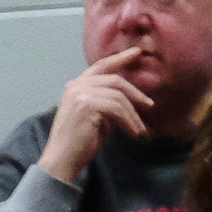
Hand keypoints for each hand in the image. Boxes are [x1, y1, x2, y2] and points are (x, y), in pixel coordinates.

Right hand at [39, 47, 154, 185]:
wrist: (62, 159)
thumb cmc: (79, 141)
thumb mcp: (95, 115)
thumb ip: (108, 101)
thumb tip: (132, 97)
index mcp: (75, 86)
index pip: (101, 66)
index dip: (120, 58)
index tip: (138, 52)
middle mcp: (75, 86)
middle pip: (115, 80)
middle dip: (135, 92)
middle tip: (149, 104)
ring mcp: (79, 94)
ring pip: (118, 96)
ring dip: (133, 114)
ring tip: (139, 129)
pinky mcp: (86, 105)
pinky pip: (117, 108)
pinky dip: (129, 121)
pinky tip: (133, 132)